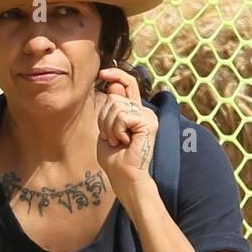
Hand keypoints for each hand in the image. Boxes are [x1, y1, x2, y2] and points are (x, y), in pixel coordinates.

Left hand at [95, 67, 158, 209]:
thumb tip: (114, 86)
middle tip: (113, 138)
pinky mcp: (148, 122)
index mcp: (133, 112)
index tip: (103, 73)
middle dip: (104, 119)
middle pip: (113, 97)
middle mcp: (143, 111)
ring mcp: (147, 116)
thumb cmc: (115, 159)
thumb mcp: (106, 130)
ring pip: (115, 105)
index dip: (116, 75)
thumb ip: (109, 110)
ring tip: (118, 142)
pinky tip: (124, 142)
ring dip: (109, 127)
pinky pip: (122, 116)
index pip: (128, 84)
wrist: (125, 178)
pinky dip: (116, 130)